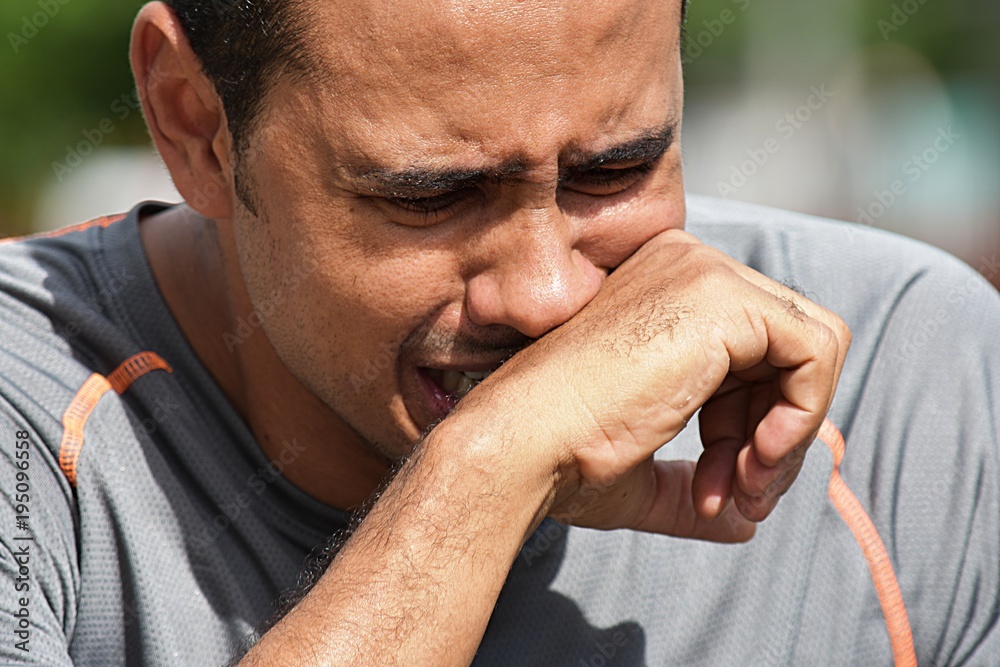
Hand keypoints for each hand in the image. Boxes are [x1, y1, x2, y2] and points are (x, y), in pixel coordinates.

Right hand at [451, 229, 850, 541]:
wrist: (522, 445)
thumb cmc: (563, 456)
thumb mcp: (645, 469)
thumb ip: (699, 481)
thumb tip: (745, 522)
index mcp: (664, 291)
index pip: (755, 351)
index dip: (751, 427)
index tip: (721, 488)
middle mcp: (686, 266)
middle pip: (788, 348)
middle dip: (775, 434)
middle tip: (741, 496)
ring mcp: (703, 273)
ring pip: (813, 347)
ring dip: (791, 433)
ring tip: (742, 490)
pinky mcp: (721, 297)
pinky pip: (816, 350)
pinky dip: (803, 414)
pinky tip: (756, 458)